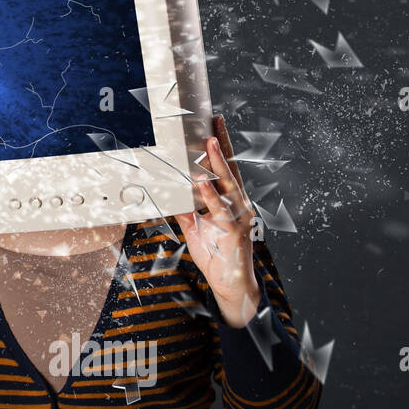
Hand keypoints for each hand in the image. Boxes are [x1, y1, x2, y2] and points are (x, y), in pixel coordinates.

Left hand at [173, 115, 261, 328]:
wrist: (231, 284)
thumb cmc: (216, 254)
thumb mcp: (195, 228)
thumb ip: (185, 210)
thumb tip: (169, 194)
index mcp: (231, 202)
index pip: (226, 169)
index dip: (221, 148)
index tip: (215, 125)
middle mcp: (238, 205)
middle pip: (230, 169)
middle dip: (222, 146)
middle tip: (214, 123)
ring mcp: (239, 217)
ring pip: (228, 185)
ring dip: (218, 164)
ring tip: (209, 143)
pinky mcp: (234, 230)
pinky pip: (220, 210)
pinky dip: (210, 195)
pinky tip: (201, 182)